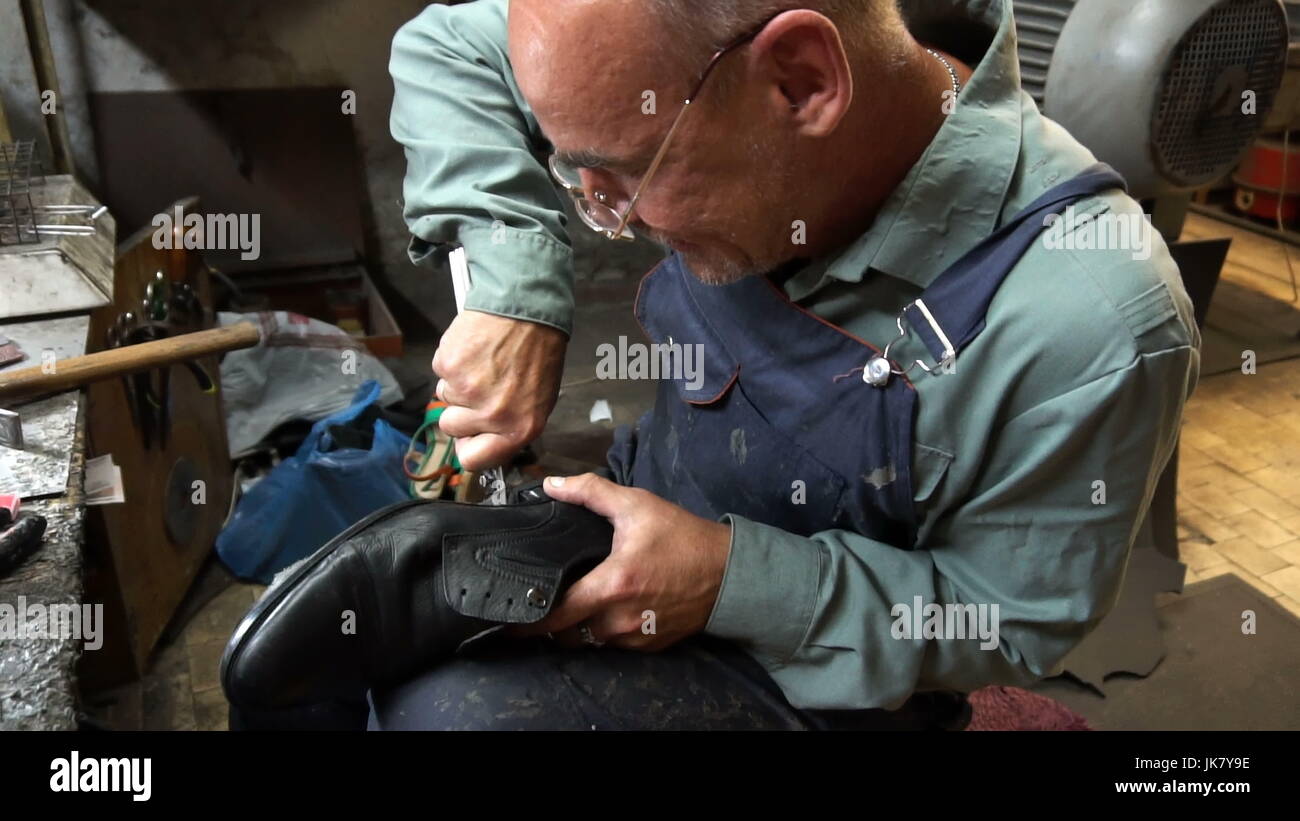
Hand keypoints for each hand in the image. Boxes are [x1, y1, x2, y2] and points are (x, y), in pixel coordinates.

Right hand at [433, 311, 566, 470]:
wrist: (528, 308)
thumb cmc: (538, 353)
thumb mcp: (538, 400)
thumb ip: (509, 428)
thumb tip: (480, 443)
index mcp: (518, 429)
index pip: (473, 460)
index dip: (468, 448)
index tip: (470, 437)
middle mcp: (492, 415)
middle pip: (451, 428)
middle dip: (460, 410)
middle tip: (480, 388)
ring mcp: (467, 391)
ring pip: (444, 398)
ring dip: (457, 384)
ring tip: (483, 364)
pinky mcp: (449, 366)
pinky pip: (440, 374)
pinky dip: (452, 362)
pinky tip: (475, 350)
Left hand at [512, 474, 731, 650]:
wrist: (729, 572)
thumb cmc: (683, 537)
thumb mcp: (637, 506)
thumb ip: (590, 493)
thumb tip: (551, 484)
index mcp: (611, 586)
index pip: (556, 615)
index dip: (529, 620)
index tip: (510, 617)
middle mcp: (619, 619)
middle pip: (567, 635)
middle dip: (553, 623)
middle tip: (545, 602)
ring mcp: (635, 637)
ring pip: (590, 642)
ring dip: (580, 628)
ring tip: (576, 604)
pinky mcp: (650, 646)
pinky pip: (615, 645)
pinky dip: (606, 632)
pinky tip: (609, 610)